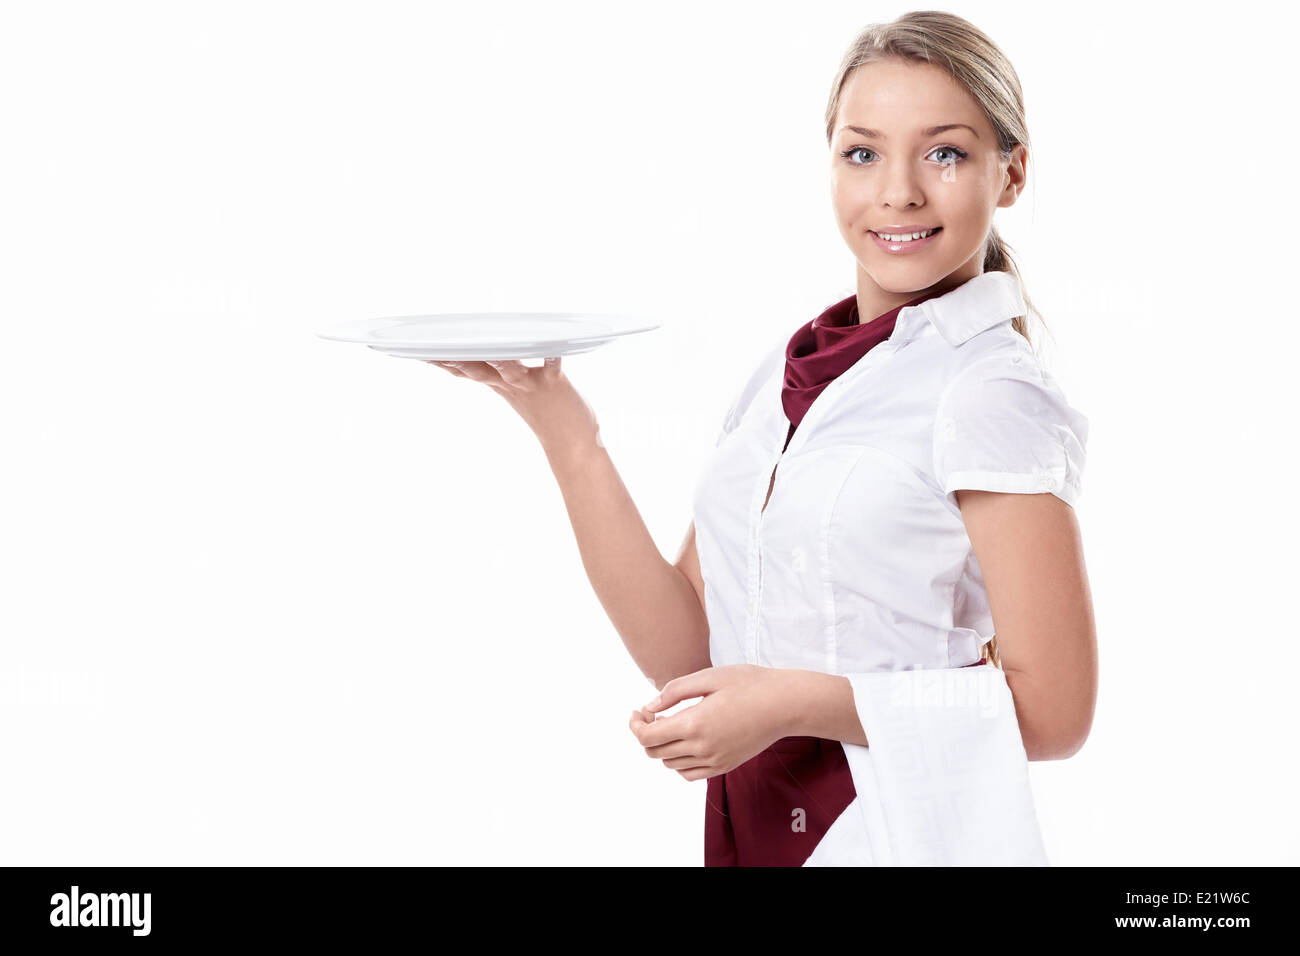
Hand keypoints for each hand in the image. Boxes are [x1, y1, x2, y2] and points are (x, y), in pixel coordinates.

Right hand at [426, 356, 599, 452]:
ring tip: (486, 347)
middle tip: (436, 351)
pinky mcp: (554, 382)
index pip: (466, 372)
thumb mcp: (516, 392)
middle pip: (479, 370)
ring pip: (508, 369)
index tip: (419, 350)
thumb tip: (488, 357)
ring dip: (497, 360)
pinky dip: (553, 355)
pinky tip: (554, 343)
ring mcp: (531, 384)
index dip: (443, 362)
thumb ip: (502, 373)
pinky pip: (553, 365)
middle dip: (458, 360)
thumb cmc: (548, 415)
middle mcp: (511, 385)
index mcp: (500, 385)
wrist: (572, 444)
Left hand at [627, 664, 793, 780]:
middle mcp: (702, 748)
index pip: (647, 736)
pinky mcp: (724, 766)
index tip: (638, 711)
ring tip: (671, 723)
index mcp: (694, 723)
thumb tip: (649, 706)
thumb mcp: (708, 677)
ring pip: (670, 764)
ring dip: (662, 746)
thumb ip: (674, 692)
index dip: (636, 724)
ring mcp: (714, 761)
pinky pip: (689, 773)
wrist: (785, 704)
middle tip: (653, 713)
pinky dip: (679, 761)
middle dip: (646, 733)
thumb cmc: (749, 684)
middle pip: (655, 752)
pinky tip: (686, 741)